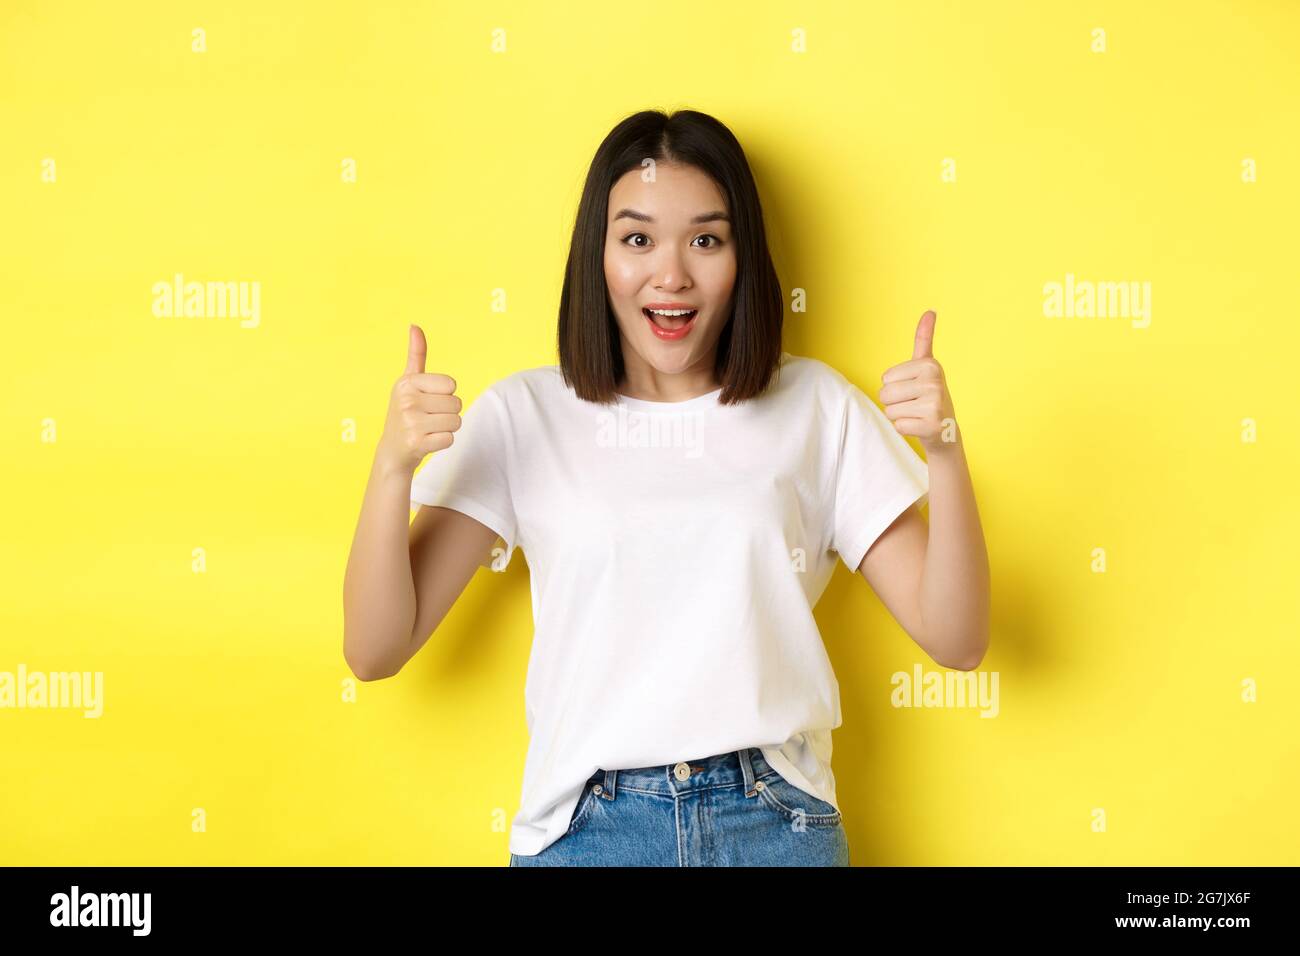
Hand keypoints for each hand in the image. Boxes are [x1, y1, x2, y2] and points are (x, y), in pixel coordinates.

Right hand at [376, 324, 462, 474]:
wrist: (392, 450)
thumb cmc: (406, 412)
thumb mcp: (408, 382)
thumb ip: (416, 355)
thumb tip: (414, 325)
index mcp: (407, 383)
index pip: (451, 385)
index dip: (446, 395)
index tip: (427, 401)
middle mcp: (407, 400)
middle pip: (456, 404)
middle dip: (448, 413)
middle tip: (428, 418)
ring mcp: (410, 422)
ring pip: (456, 421)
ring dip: (447, 428)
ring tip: (428, 429)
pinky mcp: (416, 443)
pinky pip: (450, 439)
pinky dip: (443, 442)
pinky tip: (427, 442)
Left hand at [879, 310, 958, 454]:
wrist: (946, 430)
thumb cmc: (930, 396)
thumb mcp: (927, 366)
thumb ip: (924, 339)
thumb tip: (930, 310)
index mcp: (931, 365)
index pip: (885, 378)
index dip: (894, 386)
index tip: (914, 389)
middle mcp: (935, 382)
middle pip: (885, 394)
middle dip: (894, 402)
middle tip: (914, 404)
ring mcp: (935, 405)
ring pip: (889, 411)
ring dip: (899, 415)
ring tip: (917, 414)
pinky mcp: (931, 426)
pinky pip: (898, 426)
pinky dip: (905, 428)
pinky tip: (920, 426)